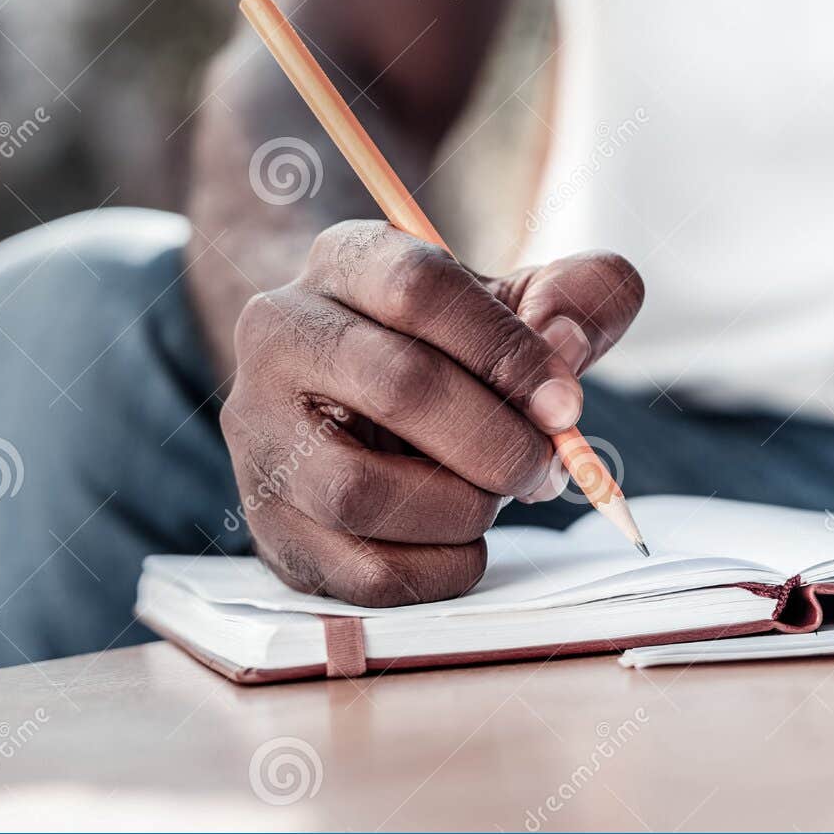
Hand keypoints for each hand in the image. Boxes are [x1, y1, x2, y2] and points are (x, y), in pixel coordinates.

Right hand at [221, 220, 643, 605]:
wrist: (356, 398)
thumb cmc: (451, 347)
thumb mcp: (519, 300)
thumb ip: (573, 298)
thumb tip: (568, 345)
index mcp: (345, 261)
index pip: (419, 287)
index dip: (507, 351)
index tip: (565, 402)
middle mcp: (281, 335)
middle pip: (399, 387)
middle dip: (499, 440)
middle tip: (545, 465)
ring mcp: (260, 434)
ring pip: (363, 491)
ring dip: (464, 508)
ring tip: (495, 496)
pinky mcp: (270, 526)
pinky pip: (362, 571)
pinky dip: (441, 568)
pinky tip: (463, 539)